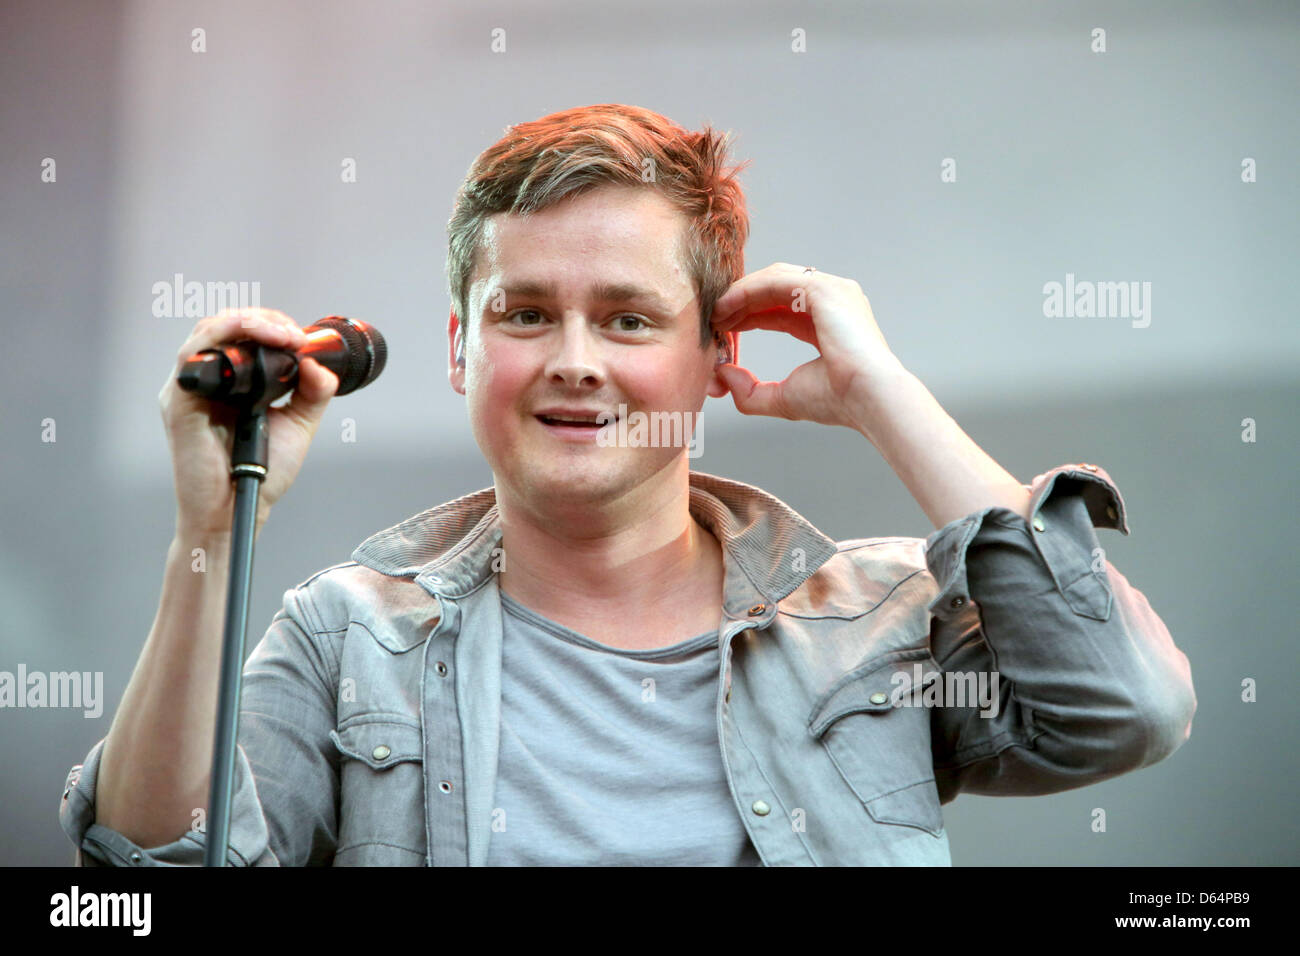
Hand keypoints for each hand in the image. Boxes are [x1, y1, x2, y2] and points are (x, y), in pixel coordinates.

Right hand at [160, 308, 338, 538]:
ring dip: (246, 323)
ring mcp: (189, 390)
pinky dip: (223, 340)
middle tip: (294, 335)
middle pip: (223, 325)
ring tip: (282, 335)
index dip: (271, 325)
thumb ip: (312, 394)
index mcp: (230, 382)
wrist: (237, 511)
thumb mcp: (297, 425)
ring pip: (207, 333)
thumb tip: (320, 362)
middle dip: (263, 320)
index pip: (242, 334)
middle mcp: (206, 381)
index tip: (302, 336)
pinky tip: (255, 344)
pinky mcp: (179, 405)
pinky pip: (192, 358)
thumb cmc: (260, 472)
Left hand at [710, 262, 905, 428]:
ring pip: (773, 279)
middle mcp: (833, 301)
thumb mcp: (784, 398)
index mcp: (828, 323)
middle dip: (741, 301)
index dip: (748, 315)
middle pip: (775, 288)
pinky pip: (776, 280)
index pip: (780, 309)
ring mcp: (832, 290)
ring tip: (715, 312)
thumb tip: (724, 376)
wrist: (870, 399)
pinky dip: (748, 290)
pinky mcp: (825, 289)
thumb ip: (751, 392)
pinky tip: (727, 306)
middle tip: (713, 317)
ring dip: (740, 293)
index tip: (722, 328)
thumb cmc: (840, 401)